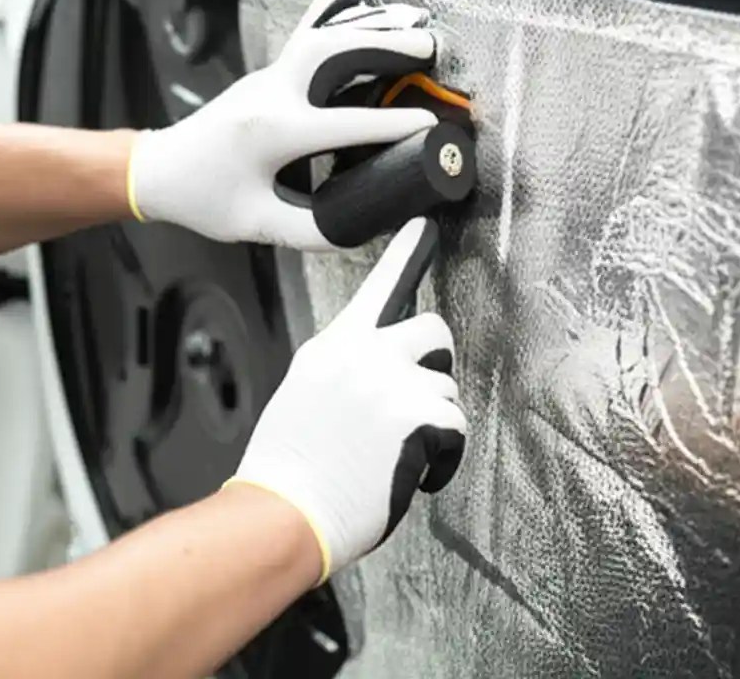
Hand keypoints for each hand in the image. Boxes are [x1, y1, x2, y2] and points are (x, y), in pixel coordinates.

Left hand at [127, 0, 438, 248]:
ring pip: (320, 37)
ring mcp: (268, 79)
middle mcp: (270, 96)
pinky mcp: (269, 77)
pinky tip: (364, 5)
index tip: (429, 124)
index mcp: (270, 133)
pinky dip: (339, 21)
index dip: (391, 125)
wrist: (161, 170)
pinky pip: (307, 39)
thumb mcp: (257, 225)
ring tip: (412, 26)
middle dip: (382, 46)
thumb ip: (313, 231)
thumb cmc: (202, 195)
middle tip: (427, 49)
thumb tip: (364, 228)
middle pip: (330, 52)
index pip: (343, 124)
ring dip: (367, 27)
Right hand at [230, 218, 466, 582]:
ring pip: (446, 390)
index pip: (376, 289)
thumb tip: (382, 374)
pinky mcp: (419, 417)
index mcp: (332, 347)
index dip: (403, 253)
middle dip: (434, 364)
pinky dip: (442, 457)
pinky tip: (408, 473)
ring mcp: (394, 383)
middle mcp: (365, 354)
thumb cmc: (290, 470)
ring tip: (391, 454)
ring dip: (431, 423)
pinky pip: (455, 428)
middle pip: (433, 331)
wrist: (284, 514)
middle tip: (415, 399)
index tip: (423, 226)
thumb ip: (345, 371)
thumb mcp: (304, 397)